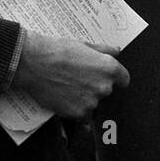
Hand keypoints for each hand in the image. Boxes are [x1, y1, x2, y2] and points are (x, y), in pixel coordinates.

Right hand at [12, 32, 129, 119]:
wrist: (34, 63)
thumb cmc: (58, 50)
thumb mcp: (84, 44)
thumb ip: (104, 50)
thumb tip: (117, 50)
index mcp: (109, 68)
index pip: (124, 79)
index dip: (116, 79)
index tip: (107, 78)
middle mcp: (104, 87)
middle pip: (106, 91)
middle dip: (95, 86)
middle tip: (78, 78)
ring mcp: (91, 103)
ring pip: (93, 104)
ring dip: (85, 99)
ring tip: (67, 87)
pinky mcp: (78, 114)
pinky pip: (82, 116)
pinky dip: (75, 110)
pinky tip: (64, 98)